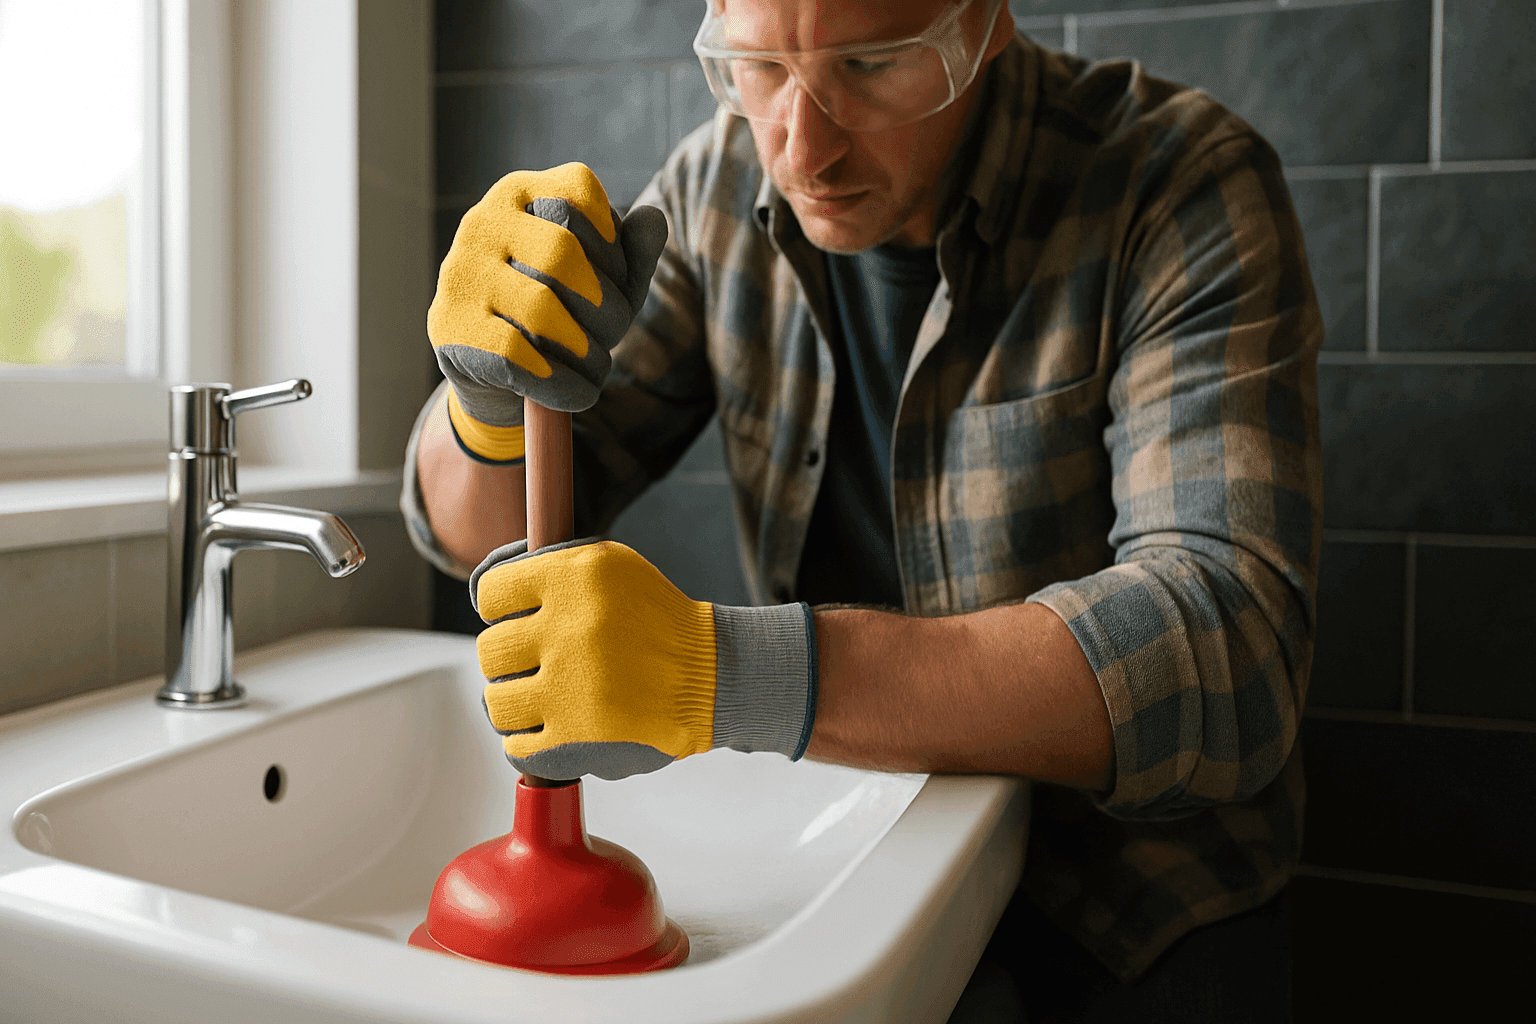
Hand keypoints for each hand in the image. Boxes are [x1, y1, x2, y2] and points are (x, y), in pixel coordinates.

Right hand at [428, 163, 668, 461]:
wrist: (496, 375)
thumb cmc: (560, 315)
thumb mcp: (606, 284)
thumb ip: (635, 253)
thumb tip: (654, 220)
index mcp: (520, 194)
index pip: (577, 194)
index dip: (613, 245)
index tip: (618, 283)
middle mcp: (481, 223)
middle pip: (561, 251)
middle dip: (605, 304)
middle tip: (615, 335)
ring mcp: (459, 273)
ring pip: (539, 307)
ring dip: (587, 350)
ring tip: (597, 368)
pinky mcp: (448, 327)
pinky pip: (515, 355)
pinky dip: (561, 382)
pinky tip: (578, 393)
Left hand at [470, 538, 817, 780]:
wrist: (708, 676)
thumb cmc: (651, 617)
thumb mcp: (610, 565)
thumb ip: (547, 564)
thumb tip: (479, 590)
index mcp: (574, 578)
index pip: (490, 593)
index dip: (501, 608)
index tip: (520, 617)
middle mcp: (569, 629)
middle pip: (490, 650)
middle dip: (512, 656)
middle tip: (541, 659)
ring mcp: (571, 686)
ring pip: (496, 700)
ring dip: (514, 699)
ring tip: (542, 694)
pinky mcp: (575, 735)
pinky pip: (517, 743)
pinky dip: (528, 737)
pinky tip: (550, 723)